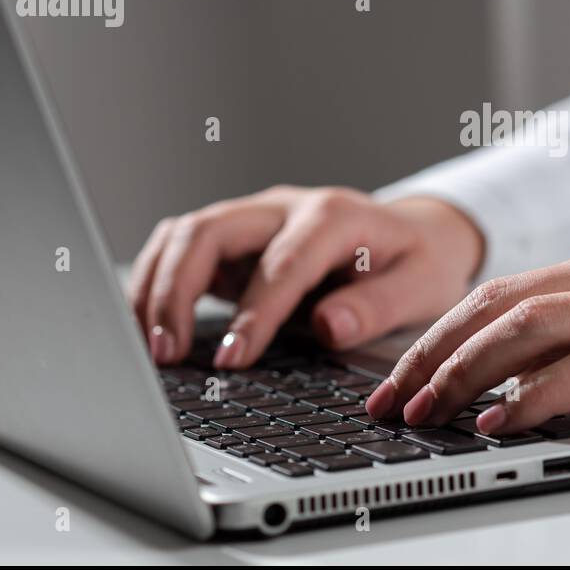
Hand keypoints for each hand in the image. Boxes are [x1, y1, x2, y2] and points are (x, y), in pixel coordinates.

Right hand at [127, 187, 483, 367]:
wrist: (416, 235)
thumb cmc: (418, 263)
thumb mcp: (421, 287)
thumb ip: (376, 306)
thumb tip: (328, 326)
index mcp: (333, 217)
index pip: (281, 263)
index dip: (253, 312)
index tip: (232, 360)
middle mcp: (284, 209)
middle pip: (209, 231)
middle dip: (177, 291)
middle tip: (165, 353)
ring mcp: (254, 219)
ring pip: (183, 235)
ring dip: (156, 287)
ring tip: (150, 347)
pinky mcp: (234, 239)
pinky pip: (179, 249)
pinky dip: (156, 283)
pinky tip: (149, 326)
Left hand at [366, 233, 569, 433]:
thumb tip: (539, 374)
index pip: (509, 291)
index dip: (446, 333)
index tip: (405, 374)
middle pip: (502, 303)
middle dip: (433, 353)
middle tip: (389, 399)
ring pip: (531, 328)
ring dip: (466, 374)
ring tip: (425, 414)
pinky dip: (535, 395)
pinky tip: (501, 422)